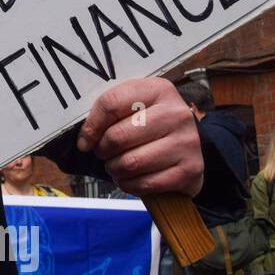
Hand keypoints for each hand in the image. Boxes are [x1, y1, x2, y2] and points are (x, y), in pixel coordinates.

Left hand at [76, 78, 202, 196]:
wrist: (187, 145)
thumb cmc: (151, 125)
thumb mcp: (133, 107)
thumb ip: (109, 113)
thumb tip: (84, 139)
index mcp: (158, 90)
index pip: (111, 103)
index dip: (90, 126)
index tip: (85, 141)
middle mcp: (176, 114)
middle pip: (119, 136)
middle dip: (103, 150)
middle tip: (104, 153)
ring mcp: (186, 142)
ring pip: (131, 163)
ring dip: (115, 169)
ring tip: (117, 165)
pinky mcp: (190, 169)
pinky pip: (145, 183)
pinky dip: (130, 184)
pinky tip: (131, 177)